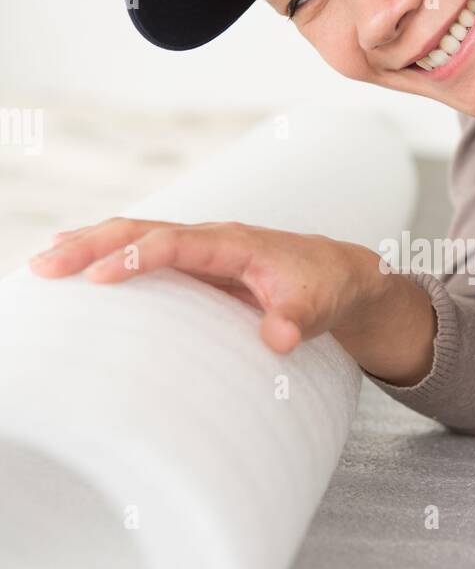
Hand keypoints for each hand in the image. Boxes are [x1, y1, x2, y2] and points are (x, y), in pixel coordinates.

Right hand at [29, 217, 365, 354]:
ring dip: (89, 245)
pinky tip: (76, 264)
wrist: (338, 273)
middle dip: (92, 244)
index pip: (174, 244)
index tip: (98, 277)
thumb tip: (277, 338)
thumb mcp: (318, 308)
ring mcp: (198, 248)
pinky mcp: (193, 263)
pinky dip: (106, 252)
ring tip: (43, 262)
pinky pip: (142, 250)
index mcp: (234, 244)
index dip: (135, 258)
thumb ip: (296, 321)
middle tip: (46, 265)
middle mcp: (210, 238)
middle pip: (141, 230)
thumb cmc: (325, 289)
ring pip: (134, 235)